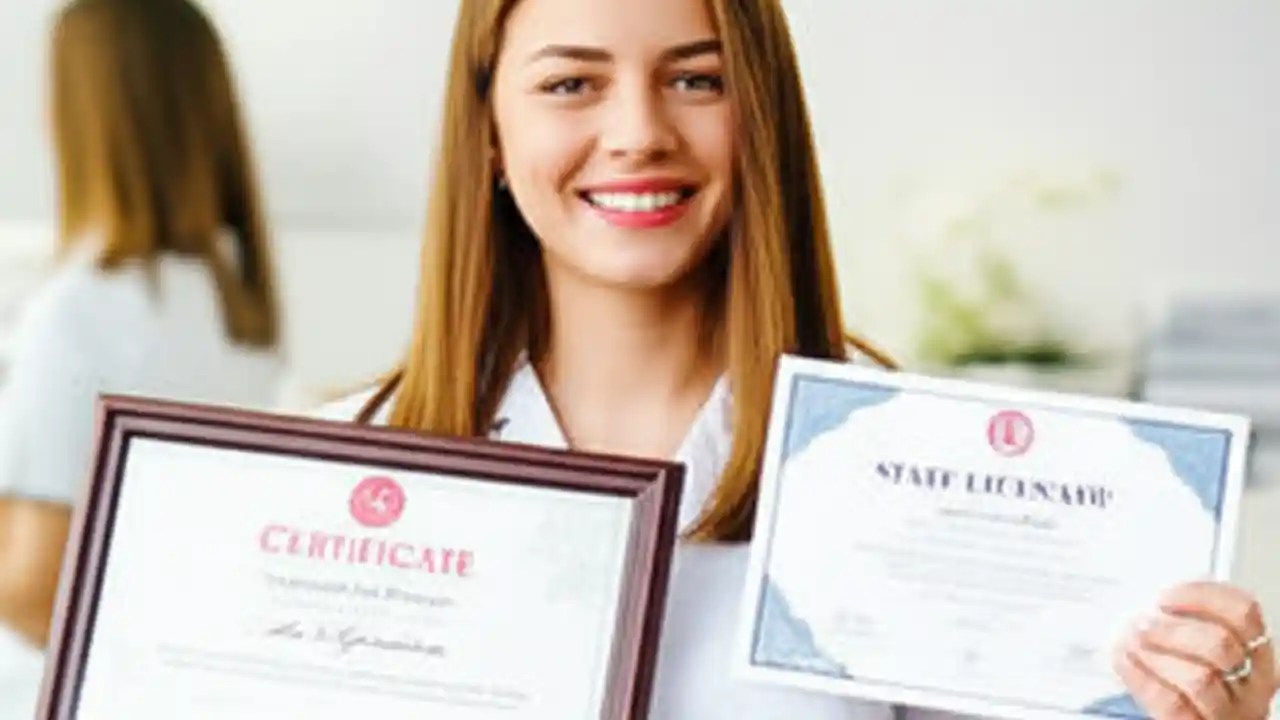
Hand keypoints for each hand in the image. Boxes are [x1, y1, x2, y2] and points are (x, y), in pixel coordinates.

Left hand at [1115, 581, 1277, 718]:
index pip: (1243, 612)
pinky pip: (1172, 705)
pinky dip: (1142, 678)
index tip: (1164, 596)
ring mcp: (1228, 710)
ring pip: (1200, 679)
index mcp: (1254, 648)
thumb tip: (1148, 589)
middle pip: (1220, 645)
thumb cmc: (1193, 671)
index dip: (1201, 597)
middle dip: (1172, 630)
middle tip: (1140, 622)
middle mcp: (1250, 680)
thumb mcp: (1203, 640)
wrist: (1194, 714)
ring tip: (1129, 641)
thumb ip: (1188, 616)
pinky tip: (1123, 660)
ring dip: (1155, 654)